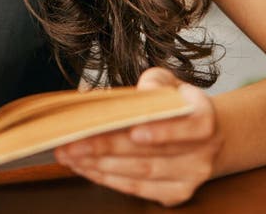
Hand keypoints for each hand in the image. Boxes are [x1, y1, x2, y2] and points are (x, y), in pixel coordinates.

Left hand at [55, 68, 221, 205]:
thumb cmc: (179, 103)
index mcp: (205, 118)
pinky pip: (138, 188)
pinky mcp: (175, 194)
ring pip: (141, 174)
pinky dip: (108, 178)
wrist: (207, 136)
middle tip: (72, 141)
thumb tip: (138, 94)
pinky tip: (86, 168)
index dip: (162, 131)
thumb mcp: (171, 82)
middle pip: (151, 154)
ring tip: (69, 154)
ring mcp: (190, 178)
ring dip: (100, 166)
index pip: (189, 127)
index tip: (134, 131)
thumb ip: (155, 82)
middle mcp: (203, 153)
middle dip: (107, 147)